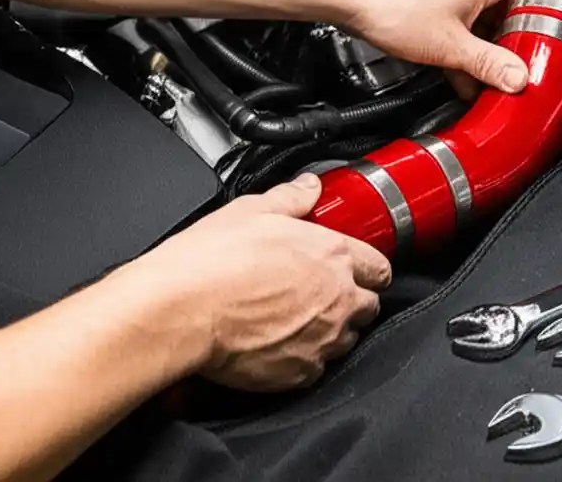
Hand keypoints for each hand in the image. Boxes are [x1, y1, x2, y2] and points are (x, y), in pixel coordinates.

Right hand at [117, 174, 391, 391]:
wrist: (182, 310)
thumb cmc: (212, 261)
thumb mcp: (252, 210)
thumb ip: (291, 198)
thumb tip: (308, 187)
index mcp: (333, 254)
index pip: (379, 267)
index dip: (368, 269)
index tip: (356, 271)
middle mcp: (337, 298)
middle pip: (368, 306)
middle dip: (351, 301)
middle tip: (320, 295)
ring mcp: (323, 338)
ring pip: (346, 339)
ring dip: (331, 331)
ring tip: (295, 321)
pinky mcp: (302, 373)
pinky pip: (317, 369)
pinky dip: (304, 359)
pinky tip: (278, 345)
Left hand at [336, 0, 528, 95]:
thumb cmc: (392, 7)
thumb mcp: (450, 47)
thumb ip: (488, 64)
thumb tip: (518, 77)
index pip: (520, 9)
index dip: (522, 39)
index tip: (520, 63)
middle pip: (493, 18)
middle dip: (491, 51)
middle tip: (492, 77)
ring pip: (468, 22)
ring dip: (468, 50)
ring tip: (465, 77)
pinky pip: (446, 19)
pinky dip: (448, 41)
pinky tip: (442, 62)